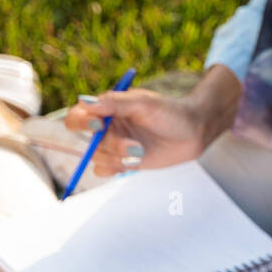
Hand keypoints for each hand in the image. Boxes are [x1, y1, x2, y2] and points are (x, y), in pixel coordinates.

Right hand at [64, 66, 240, 175]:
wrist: (193, 132)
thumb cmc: (170, 112)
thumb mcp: (144, 103)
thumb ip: (114, 103)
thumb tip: (84, 101)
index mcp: (107, 110)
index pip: (77, 117)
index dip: (81, 122)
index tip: (98, 125)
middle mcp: (107, 129)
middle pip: (90, 143)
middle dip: (112, 146)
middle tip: (134, 146)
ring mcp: (114, 146)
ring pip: (97, 158)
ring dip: (117, 158)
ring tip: (141, 152)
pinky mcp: (123, 162)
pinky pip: (104, 170)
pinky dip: (116, 168)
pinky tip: (135, 162)